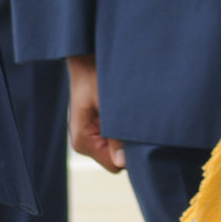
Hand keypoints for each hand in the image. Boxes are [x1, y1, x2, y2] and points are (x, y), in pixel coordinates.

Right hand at [66, 54, 124, 172]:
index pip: (114, 165)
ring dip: (124, 134)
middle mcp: (83, 142)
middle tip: (134, 119)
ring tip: (127, 111)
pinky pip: (113, 137)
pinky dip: (121, 128)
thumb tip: (122, 163)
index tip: (137, 132)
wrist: (86, 56)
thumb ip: (114, 134)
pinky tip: (123, 110)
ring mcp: (88, 135)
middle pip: (115, 158)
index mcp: (83, 141)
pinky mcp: (95, 127)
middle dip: (128, 144)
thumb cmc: (95, 74)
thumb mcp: (108, 104)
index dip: (129, 153)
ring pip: (116, 148)